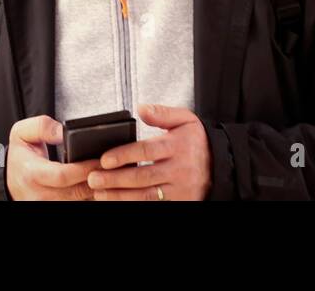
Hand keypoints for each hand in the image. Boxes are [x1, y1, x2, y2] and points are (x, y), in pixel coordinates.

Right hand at [5, 115, 100, 199]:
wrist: (11, 180)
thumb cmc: (19, 156)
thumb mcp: (21, 132)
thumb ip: (42, 127)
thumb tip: (62, 131)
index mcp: (31, 173)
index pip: (62, 175)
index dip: (84, 168)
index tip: (100, 159)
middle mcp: (39, 195)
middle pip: (76, 191)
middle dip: (96, 178)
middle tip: (112, 166)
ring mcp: (48, 205)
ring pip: (80, 200)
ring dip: (96, 188)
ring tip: (109, 174)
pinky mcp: (55, 208)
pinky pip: (78, 204)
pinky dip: (90, 195)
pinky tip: (98, 184)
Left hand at [86, 104, 211, 200]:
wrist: (221, 164)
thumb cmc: (196, 142)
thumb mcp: (186, 120)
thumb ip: (163, 113)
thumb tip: (141, 108)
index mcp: (178, 146)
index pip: (146, 150)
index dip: (124, 155)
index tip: (104, 159)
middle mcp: (179, 169)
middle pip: (142, 176)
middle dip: (115, 179)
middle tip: (94, 179)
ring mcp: (180, 189)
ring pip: (146, 196)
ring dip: (120, 196)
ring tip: (100, 194)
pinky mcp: (180, 202)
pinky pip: (154, 206)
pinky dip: (134, 205)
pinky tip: (118, 202)